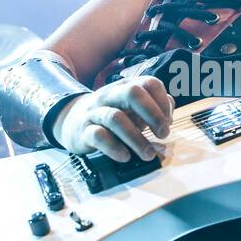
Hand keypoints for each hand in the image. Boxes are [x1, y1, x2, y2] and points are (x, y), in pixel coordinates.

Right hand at [51, 75, 174, 161]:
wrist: (72, 121)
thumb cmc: (111, 115)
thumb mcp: (132, 108)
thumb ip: (153, 107)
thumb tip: (169, 114)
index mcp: (125, 87)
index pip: (149, 83)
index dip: (163, 102)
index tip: (168, 122)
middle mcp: (110, 95)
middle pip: (132, 93)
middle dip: (153, 114)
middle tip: (163, 134)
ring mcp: (95, 112)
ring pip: (116, 118)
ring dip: (137, 138)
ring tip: (148, 154)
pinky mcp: (83, 131)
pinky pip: (98, 136)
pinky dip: (114, 148)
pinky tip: (125, 157)